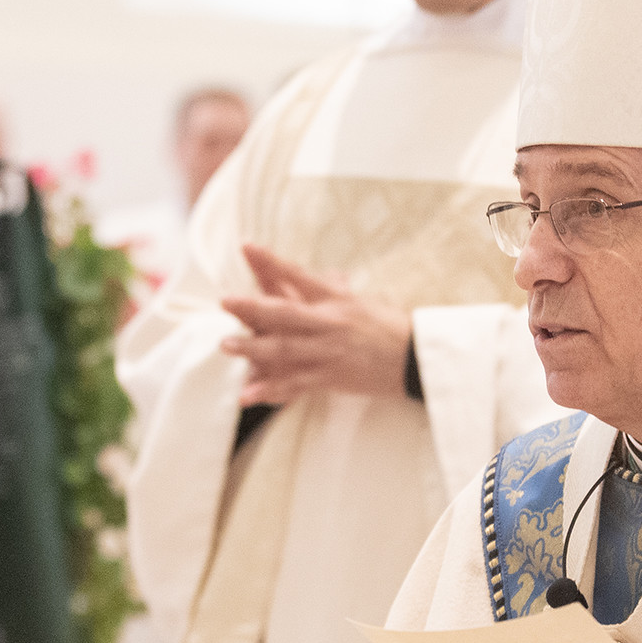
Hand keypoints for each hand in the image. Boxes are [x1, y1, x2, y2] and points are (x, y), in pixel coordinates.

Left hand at [219, 243, 413, 406]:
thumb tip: (329, 276)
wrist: (416, 359)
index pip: (298, 276)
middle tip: (225, 302)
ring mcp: (328, 351)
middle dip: (252, 307)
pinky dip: (269, 390)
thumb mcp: (364, 301)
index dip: (271, 262)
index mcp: (336, 300)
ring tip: (226, 345)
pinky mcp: (330, 377)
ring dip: (252, 348)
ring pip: (284, 349)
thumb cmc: (391, 327)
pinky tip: (246, 395)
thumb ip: (339, 291)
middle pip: (284, 313)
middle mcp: (329, 323)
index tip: (247, 247)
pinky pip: (294, 384)